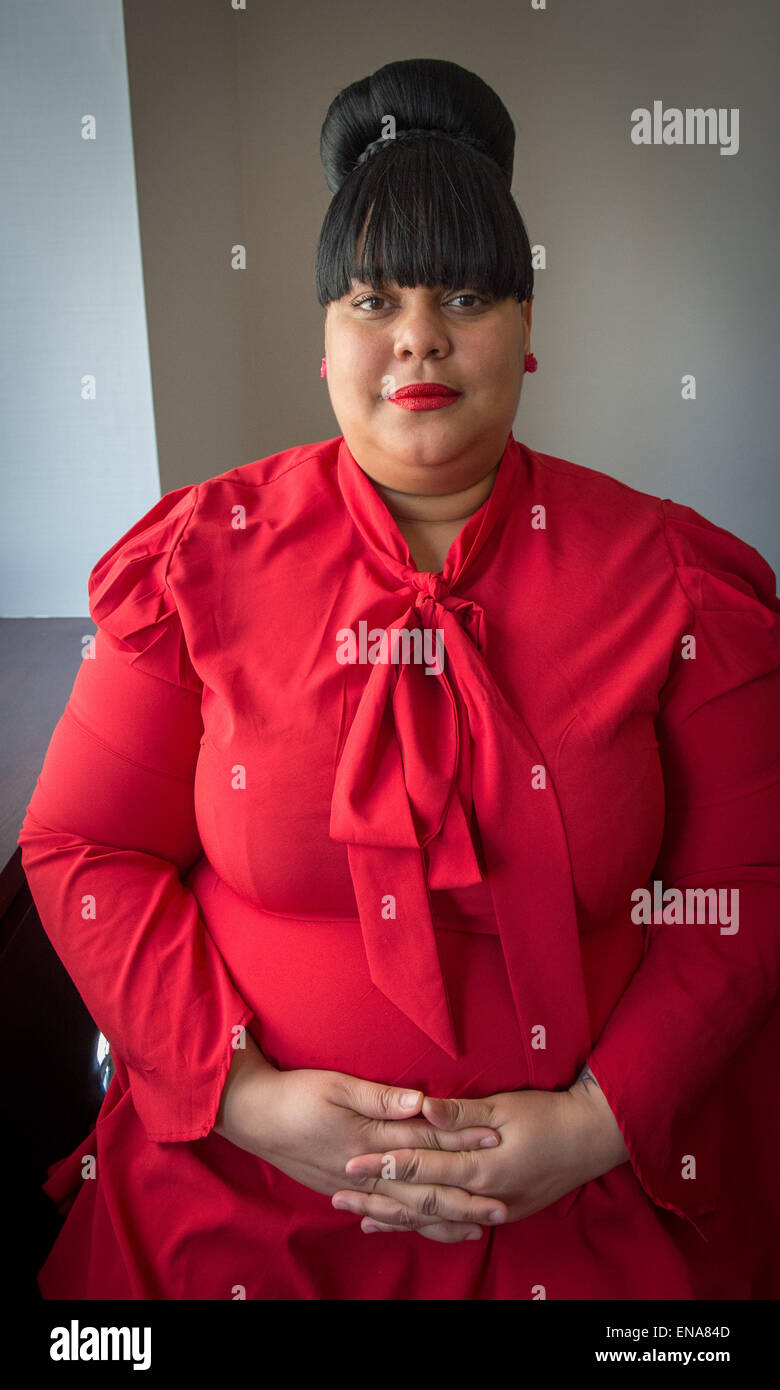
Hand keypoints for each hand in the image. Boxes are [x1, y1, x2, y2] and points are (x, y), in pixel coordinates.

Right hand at [213, 1046, 501, 1220]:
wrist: (252, 1116)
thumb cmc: (296, 1093)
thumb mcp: (337, 1084)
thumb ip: (380, 1097)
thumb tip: (420, 1102)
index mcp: (368, 1138)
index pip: (426, 1143)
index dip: (463, 1144)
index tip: (497, 1143)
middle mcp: (365, 1169)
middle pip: (423, 1188)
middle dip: (464, 1199)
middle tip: (501, 1209)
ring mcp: (353, 1185)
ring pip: (405, 1209)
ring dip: (441, 1219)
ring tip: (475, 1229)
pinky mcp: (342, 1190)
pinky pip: (382, 1214)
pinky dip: (407, 1225)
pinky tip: (424, 1230)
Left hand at [332, 1081, 629, 1242]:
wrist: (591, 1140)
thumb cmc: (549, 1115)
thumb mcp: (505, 1107)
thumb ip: (462, 1113)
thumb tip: (422, 1106)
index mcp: (483, 1166)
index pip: (424, 1167)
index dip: (385, 1165)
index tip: (352, 1163)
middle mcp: (485, 1195)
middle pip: (422, 1200)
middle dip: (380, 1198)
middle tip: (340, 1193)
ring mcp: (495, 1209)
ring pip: (436, 1219)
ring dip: (397, 1218)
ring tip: (361, 1218)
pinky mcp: (503, 1212)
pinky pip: (456, 1224)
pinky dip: (428, 1225)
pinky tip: (406, 1224)